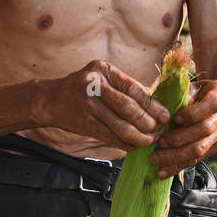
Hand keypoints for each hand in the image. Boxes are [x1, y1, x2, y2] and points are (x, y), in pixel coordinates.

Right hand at [44, 59, 170, 151]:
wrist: (50, 99)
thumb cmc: (83, 88)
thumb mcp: (103, 78)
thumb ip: (126, 87)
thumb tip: (156, 102)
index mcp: (104, 70)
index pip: (134, 88)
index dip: (152, 104)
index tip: (165, 115)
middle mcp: (95, 85)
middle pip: (129, 108)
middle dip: (148, 122)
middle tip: (159, 130)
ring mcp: (87, 104)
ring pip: (120, 125)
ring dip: (139, 136)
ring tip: (150, 140)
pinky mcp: (83, 122)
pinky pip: (109, 136)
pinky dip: (124, 143)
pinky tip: (133, 146)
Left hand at [148, 78, 216, 178]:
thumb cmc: (208, 90)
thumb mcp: (199, 85)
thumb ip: (186, 93)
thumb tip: (170, 108)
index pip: (212, 105)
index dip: (193, 113)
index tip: (175, 118)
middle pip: (204, 130)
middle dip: (179, 138)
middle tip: (159, 142)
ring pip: (201, 149)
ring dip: (177, 156)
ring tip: (156, 159)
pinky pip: (198, 159)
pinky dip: (179, 165)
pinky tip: (164, 171)